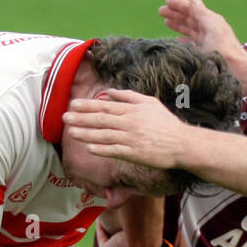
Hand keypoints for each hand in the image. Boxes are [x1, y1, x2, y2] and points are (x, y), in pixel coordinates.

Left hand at [64, 89, 191, 170]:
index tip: (73, 104)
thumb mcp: (150, 102)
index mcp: (132, 110)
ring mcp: (131, 139)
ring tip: (71, 132)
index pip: (105, 105)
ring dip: (86, 133)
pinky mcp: (135, 154)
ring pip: (104, 135)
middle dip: (81, 118)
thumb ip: (129, 96)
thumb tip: (110, 91)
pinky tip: (89, 148)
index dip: (87, 105)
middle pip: (101, 119)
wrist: (181, 143)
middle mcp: (129, 122)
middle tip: (64, 117)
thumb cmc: (166, 123)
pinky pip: (114, 151)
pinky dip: (101, 149)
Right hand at [159, 0, 245, 67]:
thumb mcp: (211, 26)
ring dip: (178, 25)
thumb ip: (201, 12)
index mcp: (211, 21)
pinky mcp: (205, 54)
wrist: (236, 70)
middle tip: (160, 11)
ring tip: (166, 22)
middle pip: (189, 19)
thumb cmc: (223, 48)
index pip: (192, 9)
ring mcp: (206, 42)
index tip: (166, 1)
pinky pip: (191, 44)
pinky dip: (183, 41)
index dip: (179, 5)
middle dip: (175, 14)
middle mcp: (208, 30)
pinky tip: (177, 41)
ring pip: (189, 30)